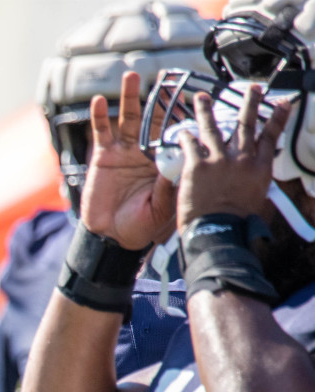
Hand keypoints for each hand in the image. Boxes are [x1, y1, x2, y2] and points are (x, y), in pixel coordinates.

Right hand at [80, 72, 177, 249]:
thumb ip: (169, 185)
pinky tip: (99, 101)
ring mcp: (124, 152)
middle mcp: (146, 153)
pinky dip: (98, 116)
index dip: (183, 115)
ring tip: (131, 76)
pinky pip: (101, 132)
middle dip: (158, 97)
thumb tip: (180, 161)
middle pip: (153, 119)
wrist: (110, 237)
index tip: (193, 96)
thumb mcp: (161, 208)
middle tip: (165, 75)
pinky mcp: (103, 156)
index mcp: (165, 163)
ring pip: (128, 118)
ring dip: (129, 97)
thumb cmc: (140, 227)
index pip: (176, 133)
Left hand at [176, 86, 289, 230]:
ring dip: (206, 110)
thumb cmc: (237, 223)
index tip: (282, 103)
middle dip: (250, 103)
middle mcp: (242, 160)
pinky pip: (190, 145)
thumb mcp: (257, 198)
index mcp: (260, 169)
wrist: (218, 231)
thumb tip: (255, 176)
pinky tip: (181, 130)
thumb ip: (255, 181)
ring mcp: (219, 160)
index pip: (271, 137)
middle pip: (247, 125)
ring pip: (213, 128)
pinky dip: (185, 137)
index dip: (277, 118)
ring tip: (200, 97)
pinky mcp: (197, 166)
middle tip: (252, 88)